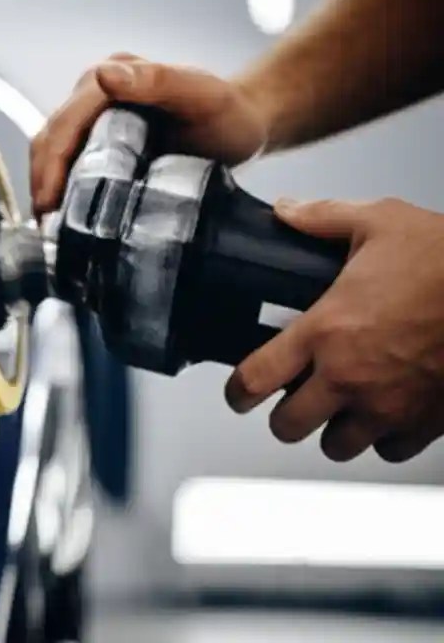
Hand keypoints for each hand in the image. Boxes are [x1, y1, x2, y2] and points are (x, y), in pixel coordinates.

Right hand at [29, 53, 269, 216]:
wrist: (245, 124)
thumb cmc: (228, 113)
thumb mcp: (201, 95)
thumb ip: (156, 80)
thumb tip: (105, 74)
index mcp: (109, 76)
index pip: (63, 125)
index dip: (50, 167)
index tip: (48, 207)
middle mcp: (94, 93)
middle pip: (49, 139)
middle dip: (41, 182)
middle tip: (45, 227)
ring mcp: (94, 117)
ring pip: (52, 153)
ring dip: (46, 188)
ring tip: (50, 229)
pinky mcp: (99, 139)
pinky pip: (69, 163)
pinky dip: (60, 189)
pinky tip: (64, 217)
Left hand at [225, 198, 443, 462]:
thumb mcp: (380, 222)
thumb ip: (323, 218)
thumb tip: (287, 211)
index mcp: (326, 329)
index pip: (255, 378)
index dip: (237, 391)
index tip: (238, 393)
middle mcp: (350, 375)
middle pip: (289, 426)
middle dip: (284, 417)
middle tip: (290, 402)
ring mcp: (389, 404)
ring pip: (337, 446)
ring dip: (331, 431)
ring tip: (336, 409)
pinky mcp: (426, 422)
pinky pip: (389, 450)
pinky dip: (381, 439)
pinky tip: (382, 416)